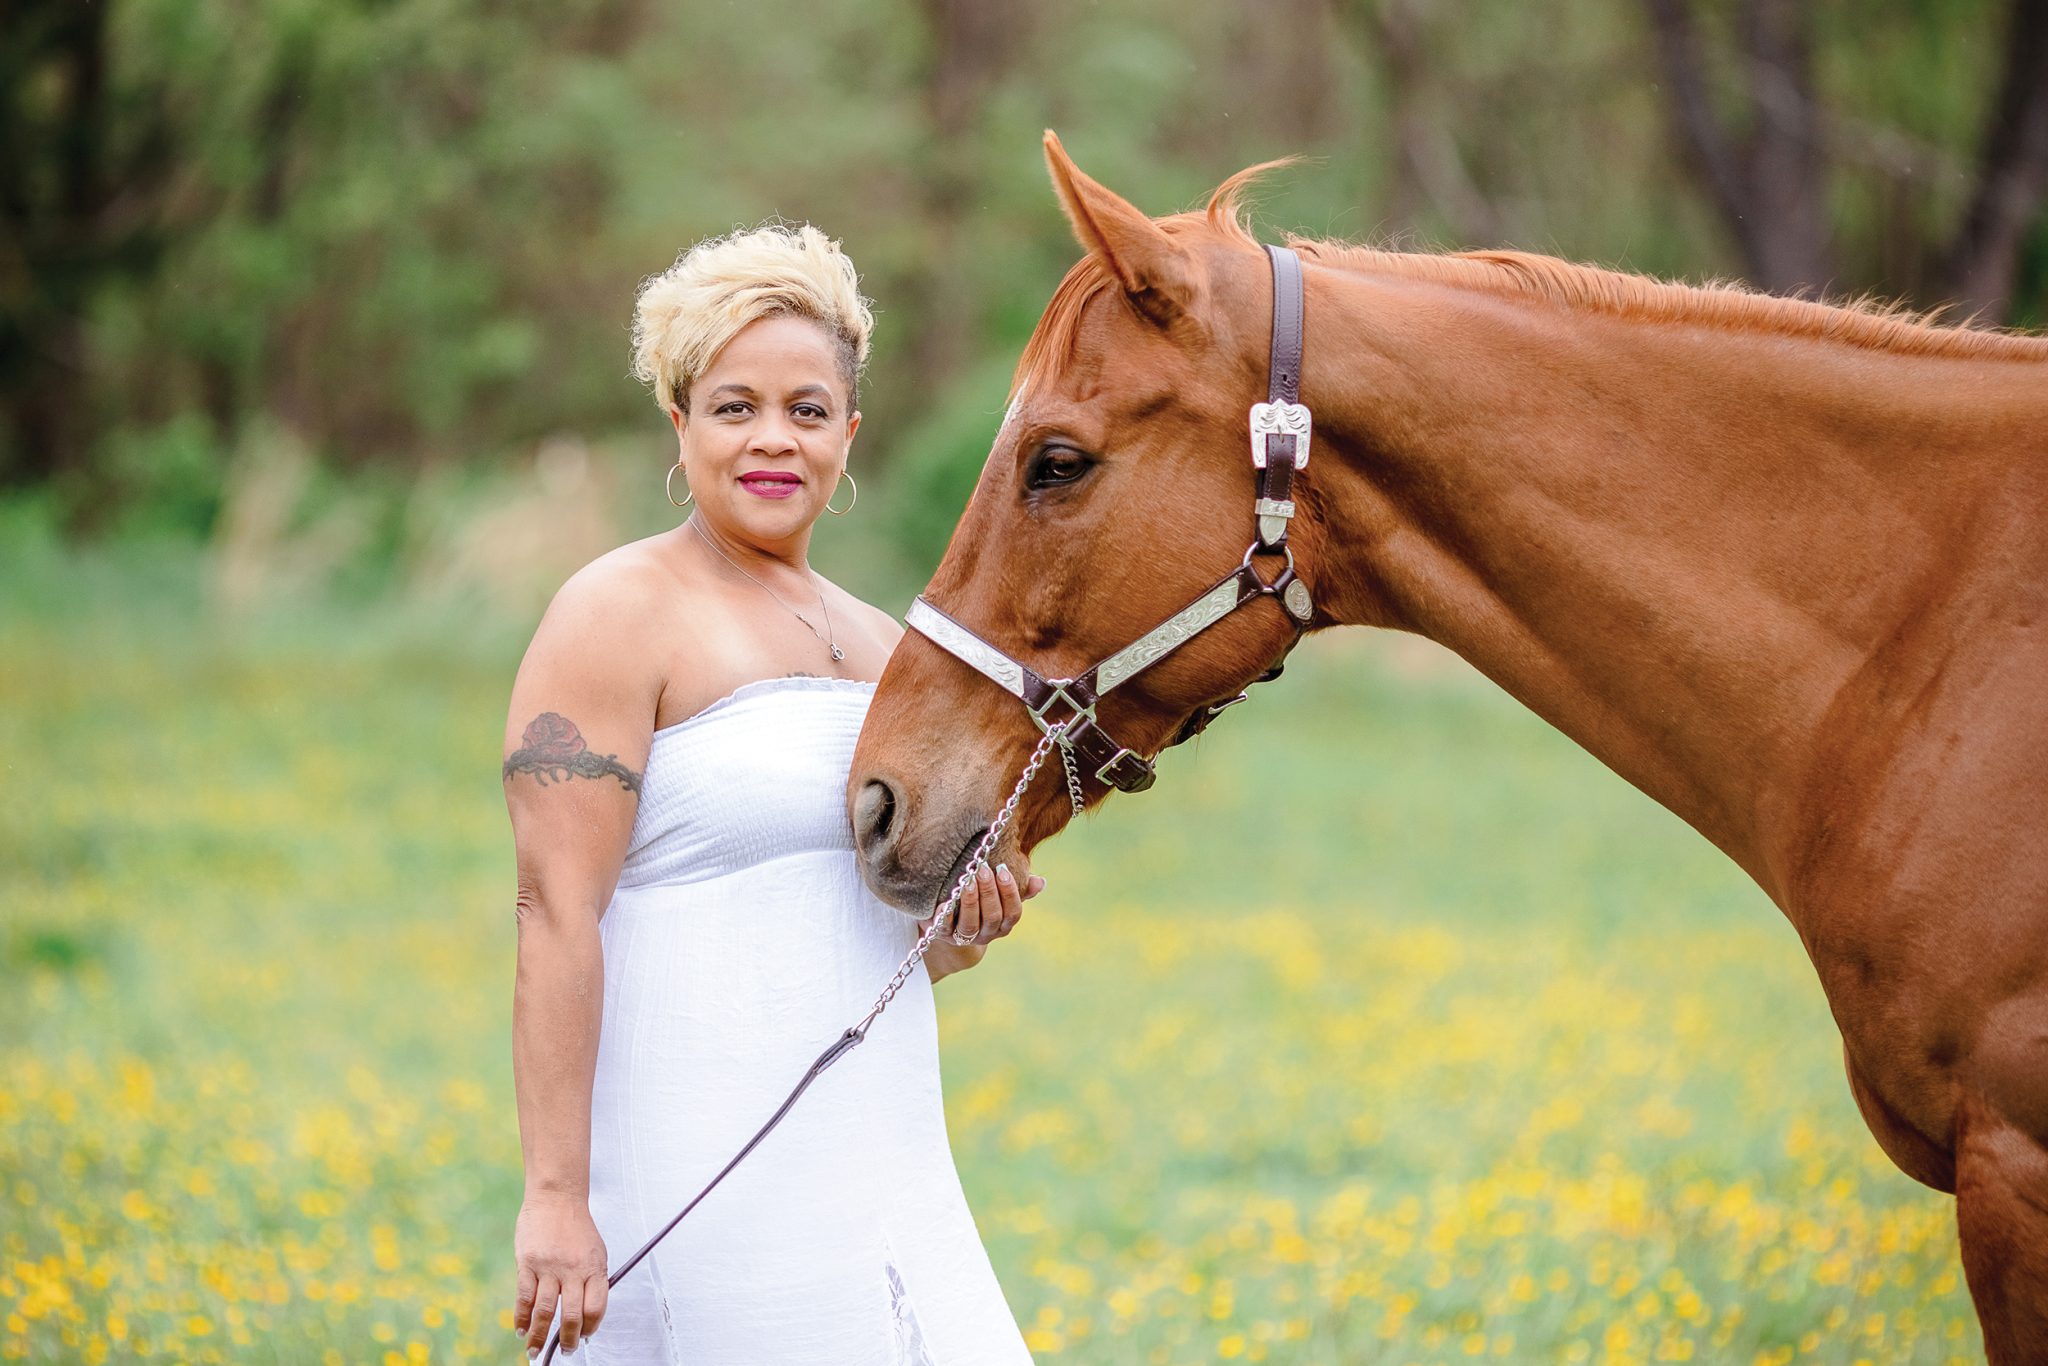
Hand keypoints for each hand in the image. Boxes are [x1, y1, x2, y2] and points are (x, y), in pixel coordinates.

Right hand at [514, 1192, 608, 1356]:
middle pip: (570, 1316)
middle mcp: (573, 1270)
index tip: (585, 1336)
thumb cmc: (577, 1227)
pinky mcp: (528, 1264)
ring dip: (538, 1336)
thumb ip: (592, 1279)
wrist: (557, 1198)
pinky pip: (524, 1298)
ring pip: (544, 1311)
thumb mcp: (595, 1251)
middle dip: (566, 1340)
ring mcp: (549, 1267)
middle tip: (563, 1350)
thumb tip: (587, 1313)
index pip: (596, 1308)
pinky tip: (520, 1329)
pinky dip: (521, 1318)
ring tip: (534, 1351)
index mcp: (594, 1268)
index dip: (590, 1328)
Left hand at [920, 859, 1043, 972]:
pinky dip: (946, 915)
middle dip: (989, 892)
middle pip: (993, 917)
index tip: (1003, 870)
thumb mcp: (1000, 894)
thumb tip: (1041, 882)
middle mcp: (986, 933)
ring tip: (968, 880)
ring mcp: (964, 937)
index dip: (1009, 893)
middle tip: (983, 869)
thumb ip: (1020, 888)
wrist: (948, 921)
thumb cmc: (980, 900)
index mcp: (1003, 925)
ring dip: (970, 902)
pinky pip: (945, 928)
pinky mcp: (942, 934)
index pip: (1013, 913)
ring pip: (971, 925)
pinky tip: (946, 901)